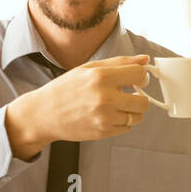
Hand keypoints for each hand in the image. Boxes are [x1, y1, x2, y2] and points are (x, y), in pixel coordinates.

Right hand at [5, 54, 153, 160]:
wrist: (45, 113)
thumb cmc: (66, 89)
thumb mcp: (89, 68)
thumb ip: (119, 63)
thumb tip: (145, 60)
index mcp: (101, 76)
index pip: (140, 75)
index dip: (141, 77)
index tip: (136, 80)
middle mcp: (105, 98)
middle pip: (144, 102)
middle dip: (140, 97)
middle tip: (129, 95)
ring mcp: (104, 117)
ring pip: (137, 117)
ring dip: (131, 111)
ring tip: (117, 106)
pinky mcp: (103, 132)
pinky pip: (127, 128)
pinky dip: (122, 122)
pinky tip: (109, 115)